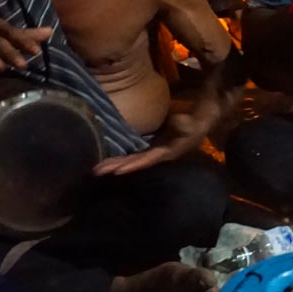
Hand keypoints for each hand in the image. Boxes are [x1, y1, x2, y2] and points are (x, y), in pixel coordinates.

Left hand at [94, 110, 215, 175]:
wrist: (196, 126)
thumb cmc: (194, 125)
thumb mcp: (191, 123)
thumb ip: (184, 123)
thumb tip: (178, 120)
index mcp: (165, 153)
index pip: (146, 160)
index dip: (133, 165)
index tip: (118, 171)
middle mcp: (156, 156)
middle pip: (133, 164)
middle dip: (116, 167)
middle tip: (97, 171)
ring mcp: (151, 154)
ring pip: (130, 161)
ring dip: (113, 165)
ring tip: (96, 170)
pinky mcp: (148, 149)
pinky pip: (131, 155)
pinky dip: (119, 159)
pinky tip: (106, 161)